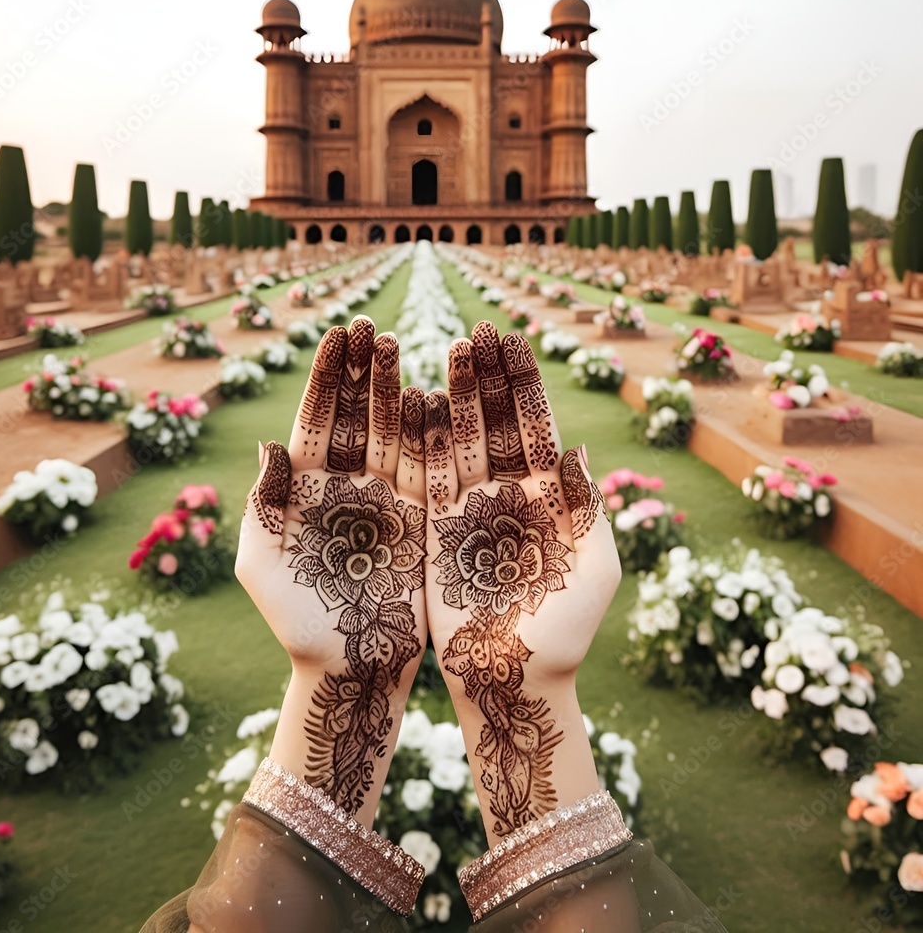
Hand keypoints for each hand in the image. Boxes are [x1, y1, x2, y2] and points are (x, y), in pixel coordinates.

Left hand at [236, 317, 428, 826]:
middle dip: (363, 372)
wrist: (351, 668)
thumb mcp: (264, 565)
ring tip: (402, 348)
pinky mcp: (417, 520)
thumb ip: (264, 506)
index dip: (327, 378)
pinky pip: (424, 468)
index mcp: (304, 491)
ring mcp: (382, 500)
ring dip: (396, 391)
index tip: (339, 334)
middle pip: (355, 415)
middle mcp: (345, 487)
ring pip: (391, 433)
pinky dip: (429, 433)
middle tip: (373, 327)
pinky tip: (434, 396)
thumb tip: (269, 446)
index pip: (316, 420)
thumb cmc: (297, 624)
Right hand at [422, 321, 620, 841]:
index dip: (524, 383)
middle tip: (480, 329)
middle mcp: (512, 495)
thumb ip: (588, 510)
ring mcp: (473, 510)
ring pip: (462, 440)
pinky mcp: (439, 530)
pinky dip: (424, 439)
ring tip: (449, 349)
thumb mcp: (595, 569)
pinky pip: (430, 475)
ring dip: (456, 396)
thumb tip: (579, 451)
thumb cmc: (564, 635)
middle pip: (498, 422)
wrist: (509, 681)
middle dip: (489, 377)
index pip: (537, 426)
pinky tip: (416, 398)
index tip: (513, 339)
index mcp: (553, 499)